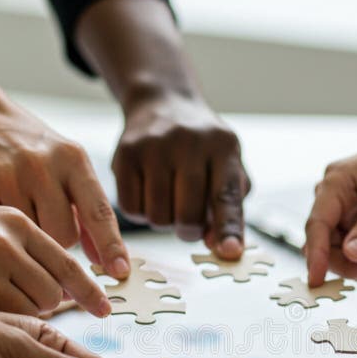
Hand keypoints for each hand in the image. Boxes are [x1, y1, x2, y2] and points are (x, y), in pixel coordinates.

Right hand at [0, 99, 128, 276]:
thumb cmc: (31, 149)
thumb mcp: (67, 167)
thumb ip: (88, 212)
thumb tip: (105, 262)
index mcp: (72, 159)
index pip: (98, 210)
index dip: (110, 244)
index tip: (119, 271)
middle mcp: (41, 164)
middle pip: (63, 234)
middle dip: (60, 240)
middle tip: (45, 220)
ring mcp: (7, 174)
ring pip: (33, 238)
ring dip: (32, 237)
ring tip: (22, 209)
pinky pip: (2, 231)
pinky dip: (4, 231)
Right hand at [0, 180, 109, 316]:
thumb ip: (26, 246)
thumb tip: (66, 284)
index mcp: (16, 223)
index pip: (68, 263)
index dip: (91, 291)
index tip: (106, 309)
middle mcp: (3, 244)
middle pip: (51, 296)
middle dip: (44, 306)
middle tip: (19, 301)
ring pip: (25, 315)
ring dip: (17, 318)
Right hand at [113, 93, 249, 258]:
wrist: (162, 104)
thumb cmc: (202, 149)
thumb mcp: (227, 167)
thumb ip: (230, 208)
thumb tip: (219, 246)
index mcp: (223, 147)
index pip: (227, 197)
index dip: (229, 229)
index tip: (229, 253)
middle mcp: (189, 142)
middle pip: (188, 215)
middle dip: (189, 231)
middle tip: (189, 223)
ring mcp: (154, 146)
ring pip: (158, 217)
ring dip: (164, 223)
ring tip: (169, 203)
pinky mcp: (126, 153)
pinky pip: (131, 208)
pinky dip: (141, 213)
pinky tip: (149, 195)